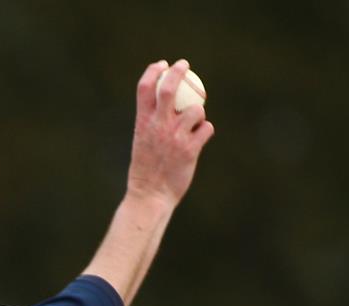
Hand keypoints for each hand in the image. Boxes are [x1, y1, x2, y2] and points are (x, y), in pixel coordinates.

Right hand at [124, 60, 214, 207]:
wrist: (150, 196)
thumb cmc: (146, 171)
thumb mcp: (142, 141)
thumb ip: (153, 122)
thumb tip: (168, 104)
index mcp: (142, 122)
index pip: (145, 88)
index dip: (154, 71)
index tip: (162, 65)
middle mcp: (158, 126)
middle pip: (169, 88)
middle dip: (178, 71)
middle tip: (185, 65)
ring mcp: (175, 136)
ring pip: (196, 109)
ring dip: (198, 113)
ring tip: (193, 125)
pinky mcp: (190, 149)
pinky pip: (206, 128)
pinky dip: (205, 131)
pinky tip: (199, 139)